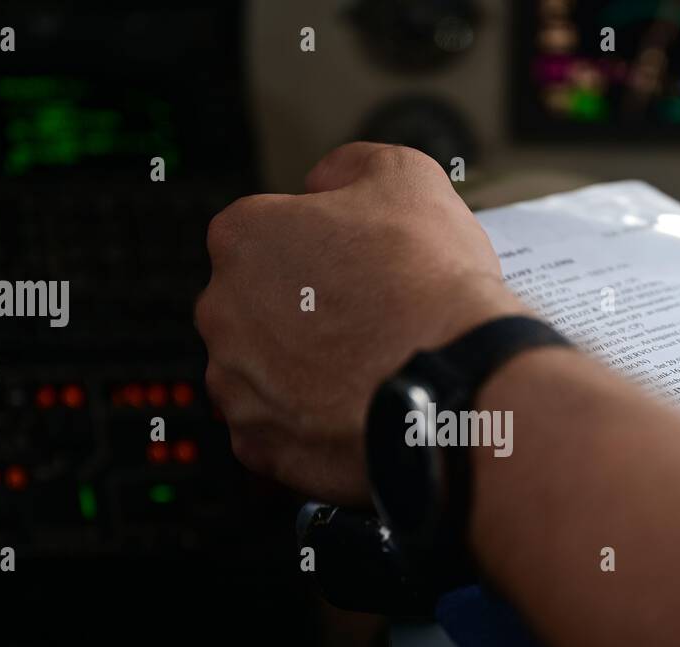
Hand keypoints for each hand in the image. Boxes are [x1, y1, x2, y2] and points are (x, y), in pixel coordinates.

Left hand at [195, 142, 524, 502]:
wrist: (457, 385)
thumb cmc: (432, 284)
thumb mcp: (407, 176)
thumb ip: (348, 167)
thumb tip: (324, 183)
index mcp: (245, 237)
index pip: (265, 235)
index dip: (317, 249)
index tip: (353, 268)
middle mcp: (222, 311)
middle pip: (255, 306)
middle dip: (300, 313)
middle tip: (363, 321)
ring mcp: (235, 384)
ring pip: (260, 371)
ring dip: (299, 370)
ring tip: (363, 371)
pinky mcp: (257, 446)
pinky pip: (274, 431)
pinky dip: (306, 425)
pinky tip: (352, 411)